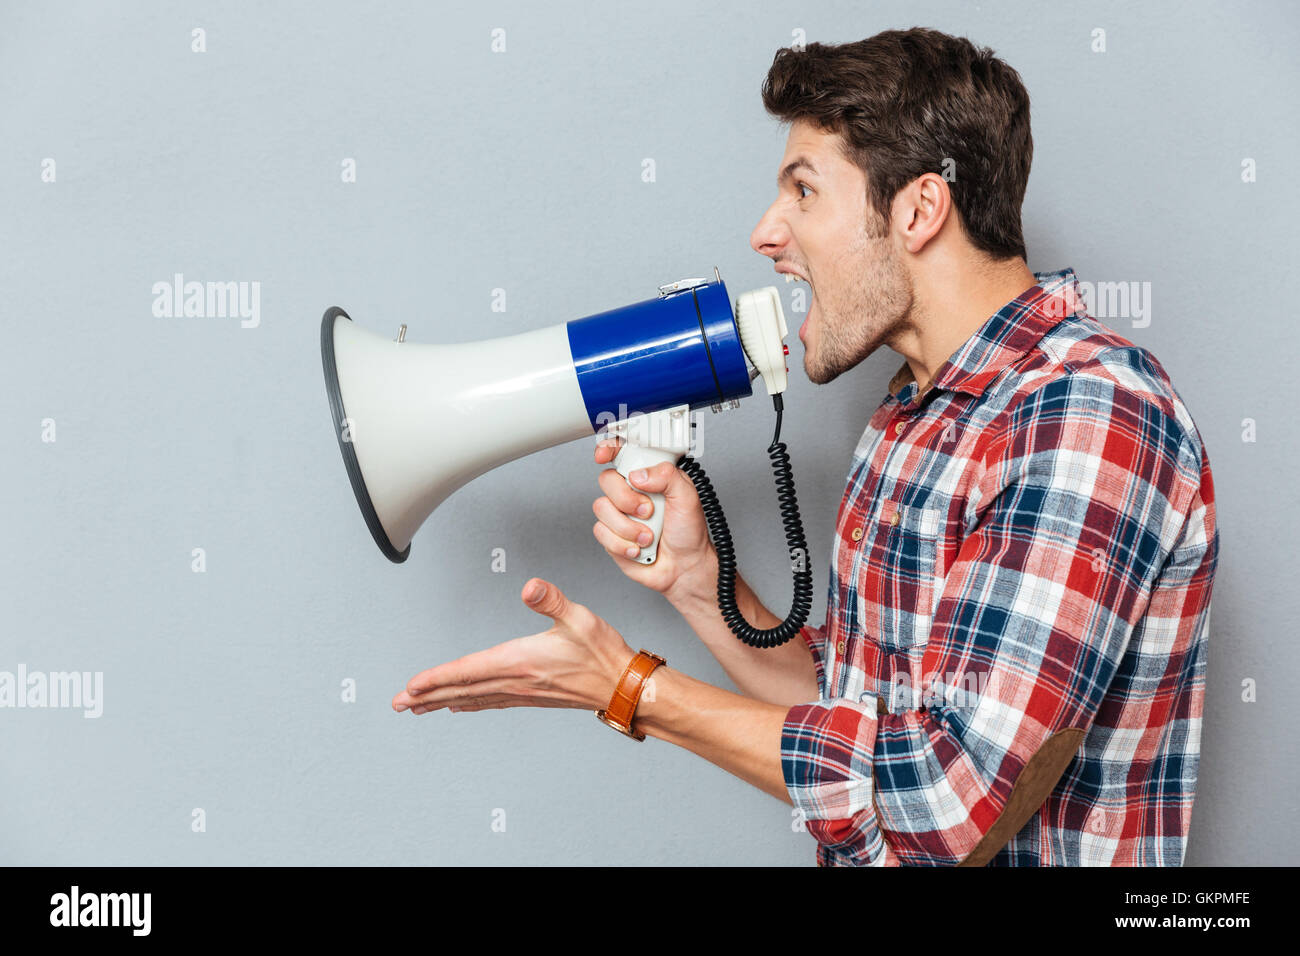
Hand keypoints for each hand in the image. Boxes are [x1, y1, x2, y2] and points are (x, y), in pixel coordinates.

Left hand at [391, 578, 635, 715]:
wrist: (623, 686)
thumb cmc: (603, 652)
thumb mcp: (580, 618)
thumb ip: (552, 600)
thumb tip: (529, 586)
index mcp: (520, 661)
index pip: (468, 671)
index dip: (437, 678)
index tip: (411, 686)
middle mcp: (516, 681)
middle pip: (462, 690)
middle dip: (427, 696)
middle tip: (398, 704)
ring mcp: (522, 692)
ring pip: (473, 699)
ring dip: (442, 702)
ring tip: (418, 708)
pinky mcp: (531, 696)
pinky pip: (490, 702)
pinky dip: (470, 704)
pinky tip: (462, 706)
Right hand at [592, 438, 715, 602]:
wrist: (684, 568)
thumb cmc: (689, 532)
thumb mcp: (688, 497)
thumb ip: (667, 476)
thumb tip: (639, 474)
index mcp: (649, 477)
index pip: (623, 454)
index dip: (608, 449)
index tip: (603, 455)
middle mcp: (631, 492)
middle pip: (606, 480)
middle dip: (626, 499)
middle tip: (648, 511)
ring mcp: (619, 514)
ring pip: (601, 508)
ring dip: (628, 527)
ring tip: (648, 536)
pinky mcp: (611, 536)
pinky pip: (601, 532)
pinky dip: (622, 544)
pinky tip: (638, 548)